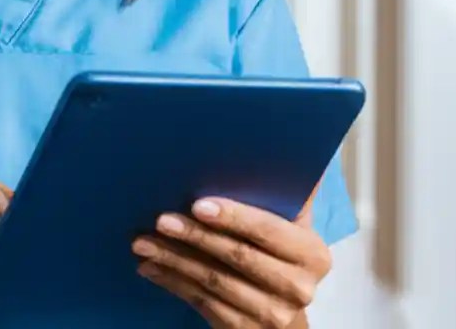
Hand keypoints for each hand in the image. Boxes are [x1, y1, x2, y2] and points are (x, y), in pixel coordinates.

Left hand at [132, 198, 330, 328]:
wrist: (283, 318)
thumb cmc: (283, 259)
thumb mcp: (293, 230)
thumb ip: (289, 196)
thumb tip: (284, 144)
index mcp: (312, 255)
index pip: (268, 230)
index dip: (234, 217)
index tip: (198, 204)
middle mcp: (298, 287)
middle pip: (237, 256)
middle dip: (195, 236)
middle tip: (161, 219)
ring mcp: (270, 314)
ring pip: (213, 281)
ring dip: (173, 259)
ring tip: (144, 242)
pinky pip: (200, 302)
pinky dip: (171, 282)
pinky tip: (151, 267)